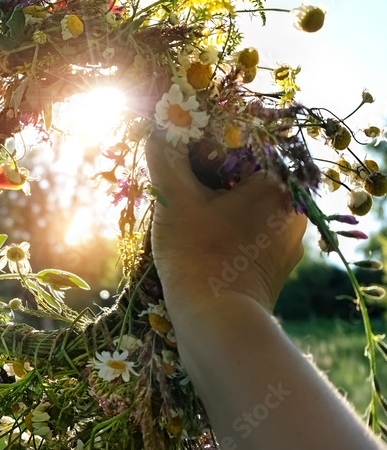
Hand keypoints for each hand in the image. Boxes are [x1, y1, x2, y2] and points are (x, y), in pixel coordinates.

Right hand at [144, 132, 306, 314]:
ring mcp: (288, 241)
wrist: (216, 321)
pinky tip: (203, 236)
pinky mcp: (279, 266)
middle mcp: (293, 209)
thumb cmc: (196, 252)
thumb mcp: (174, 198)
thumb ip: (165, 157)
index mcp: (276, 184)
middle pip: (248, 177)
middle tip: (180, 180)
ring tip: (188, 210)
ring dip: (221, 203)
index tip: (181, 151)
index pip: (243, 146)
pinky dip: (231, 229)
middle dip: (213, 175)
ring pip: (250, 206)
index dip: (208, 144)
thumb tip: (156, 127)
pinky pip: (254, 233)